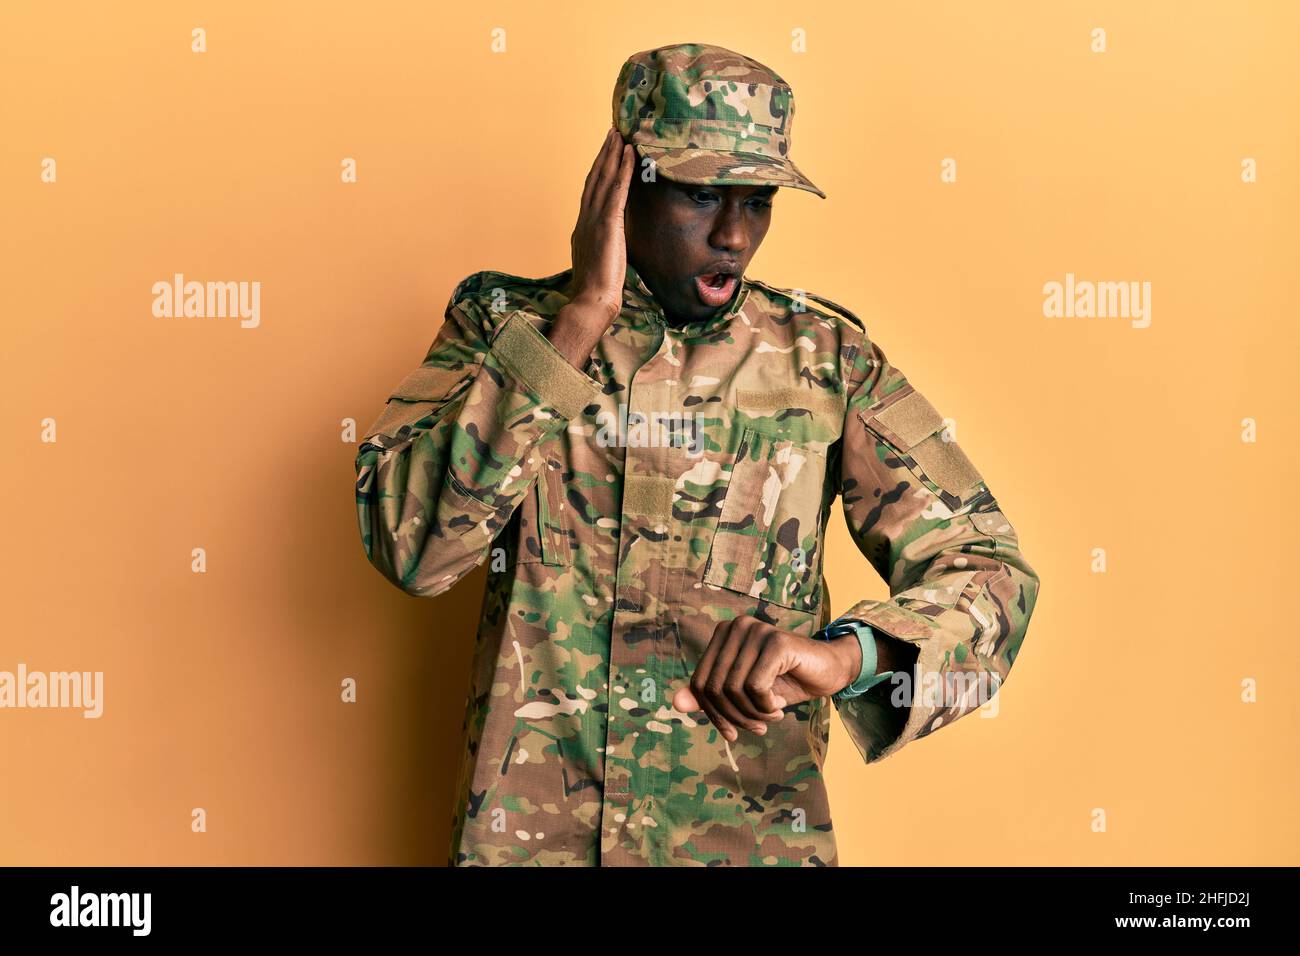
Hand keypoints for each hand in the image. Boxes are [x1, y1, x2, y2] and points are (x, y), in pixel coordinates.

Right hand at [569, 127, 633, 322]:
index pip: (591, 192)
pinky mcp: (607, 224)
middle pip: (594, 179)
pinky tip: (628, 154)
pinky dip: (622, 169)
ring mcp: (594, 220)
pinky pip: (616, 190)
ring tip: (620, 135)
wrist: (592, 301)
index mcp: (583, 228)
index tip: (605, 154)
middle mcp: (585, 219)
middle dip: (604, 155)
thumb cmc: (597, 291)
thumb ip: (603, 247)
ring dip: (612, 154)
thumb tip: (611, 245)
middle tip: (612, 133)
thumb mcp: (599, 262)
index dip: (597, 171)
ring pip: (603, 179)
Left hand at [671, 615, 860, 742]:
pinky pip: (756, 686)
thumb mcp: (744, 693)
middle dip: (734, 717)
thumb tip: (676, 703)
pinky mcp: (775, 642)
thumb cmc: (785, 682)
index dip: (712, 714)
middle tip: (757, 728)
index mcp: (723, 635)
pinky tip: (779, 708)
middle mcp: (736, 627)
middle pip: (715, 687)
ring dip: (753, 715)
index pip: (699, 683)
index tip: (731, 733)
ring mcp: (756, 631)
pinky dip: (766, 707)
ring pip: (734, 689)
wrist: (828, 671)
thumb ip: (711, 696)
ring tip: (770, 717)